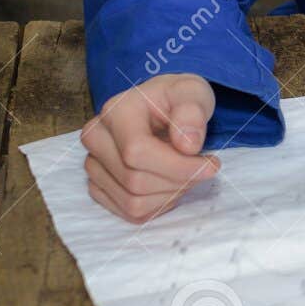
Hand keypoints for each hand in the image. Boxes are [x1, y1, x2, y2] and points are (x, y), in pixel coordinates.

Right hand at [80, 73, 220, 222]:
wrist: (163, 109)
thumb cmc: (177, 100)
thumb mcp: (193, 93)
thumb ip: (193, 113)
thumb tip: (187, 145)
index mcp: (115, 111)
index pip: (137, 152)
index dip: (178, 165)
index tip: (211, 164)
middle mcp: (96, 138)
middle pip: (135, 180)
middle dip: (178, 180)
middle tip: (201, 167)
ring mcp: (93, 164)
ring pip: (133, 201)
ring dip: (171, 193)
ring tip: (186, 172)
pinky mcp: (99, 187)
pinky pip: (130, 212)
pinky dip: (159, 205)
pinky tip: (170, 183)